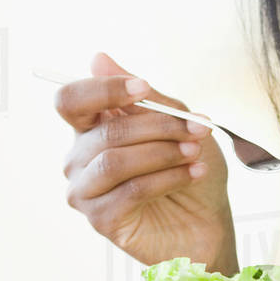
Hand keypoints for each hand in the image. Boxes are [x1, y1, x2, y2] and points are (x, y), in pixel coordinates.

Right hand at [58, 52, 237, 270]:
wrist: (208, 223)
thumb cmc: (191, 169)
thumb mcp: (179, 124)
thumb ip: (145, 97)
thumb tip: (98, 58)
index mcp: (92, 129)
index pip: (71, 100)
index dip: (103, 89)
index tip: (142, 88)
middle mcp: (80, 159)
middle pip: (106, 131)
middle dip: (159, 126)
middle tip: (197, 128)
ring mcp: (86, 191)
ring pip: (115, 161)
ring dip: (163, 152)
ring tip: (195, 153)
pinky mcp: (101, 220)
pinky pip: (130, 191)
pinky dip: (167, 178)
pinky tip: (192, 174)